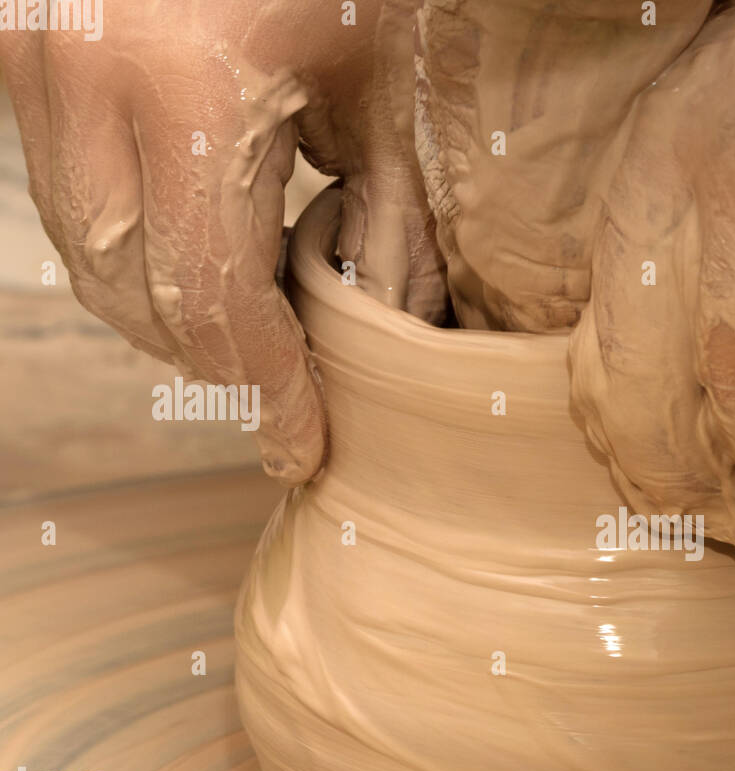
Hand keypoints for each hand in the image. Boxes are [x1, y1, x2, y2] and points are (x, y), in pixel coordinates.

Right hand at [1, 0, 441, 483]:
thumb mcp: (383, 92)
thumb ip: (387, 220)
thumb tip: (383, 335)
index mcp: (185, 92)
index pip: (216, 302)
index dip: (266, 389)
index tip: (300, 447)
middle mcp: (81, 79)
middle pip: (136, 295)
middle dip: (214, 358)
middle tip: (284, 388)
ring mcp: (29, 59)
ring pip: (84, 256)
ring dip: (166, 310)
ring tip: (247, 326)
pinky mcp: (11, 48)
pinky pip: (60, 196)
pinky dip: (128, 248)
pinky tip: (195, 249)